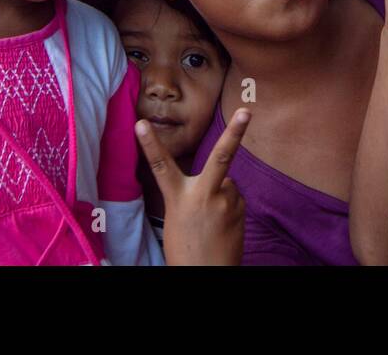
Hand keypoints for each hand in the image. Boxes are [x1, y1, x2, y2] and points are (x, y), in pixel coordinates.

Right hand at [135, 108, 249, 265]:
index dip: (150, 144)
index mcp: (178, 198)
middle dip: (235, 132)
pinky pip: (234, 198)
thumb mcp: (178, 217)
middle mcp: (204, 195)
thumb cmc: (186, 249)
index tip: (141, 124)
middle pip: (221, 157)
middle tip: (247, 111)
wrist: (205, 276)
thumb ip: (196, 194)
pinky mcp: (240, 210)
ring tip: (211, 221)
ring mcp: (226, 202)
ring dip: (221, 194)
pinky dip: (229, 206)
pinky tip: (221, 226)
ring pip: (226, 184)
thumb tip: (220, 181)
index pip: (161, 166)